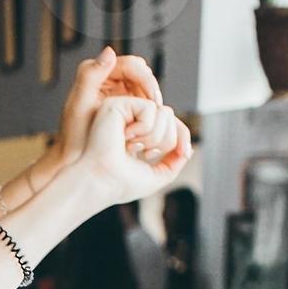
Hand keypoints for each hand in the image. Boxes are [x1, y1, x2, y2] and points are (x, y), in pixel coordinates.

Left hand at [55, 47, 165, 169]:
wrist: (72, 161)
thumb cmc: (73, 137)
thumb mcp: (80, 105)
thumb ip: (90, 76)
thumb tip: (110, 51)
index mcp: (97, 73)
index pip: (131, 66)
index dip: (146, 80)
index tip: (153, 101)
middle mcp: (108, 79)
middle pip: (141, 74)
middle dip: (151, 90)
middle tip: (157, 111)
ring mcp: (117, 92)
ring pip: (145, 89)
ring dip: (152, 102)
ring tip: (156, 120)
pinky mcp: (124, 107)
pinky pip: (144, 103)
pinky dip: (150, 113)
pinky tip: (153, 127)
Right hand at [75, 96, 192, 206]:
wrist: (101, 183)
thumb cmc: (120, 184)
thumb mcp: (156, 176)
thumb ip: (173, 163)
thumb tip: (186, 150)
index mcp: (139, 134)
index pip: (170, 125)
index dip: (182, 136)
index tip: (184, 153)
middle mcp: (131, 119)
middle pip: (170, 116)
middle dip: (166, 141)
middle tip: (144, 154)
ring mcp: (124, 110)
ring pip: (163, 111)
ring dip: (153, 137)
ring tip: (132, 147)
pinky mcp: (118, 104)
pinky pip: (150, 108)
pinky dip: (143, 129)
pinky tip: (125, 138)